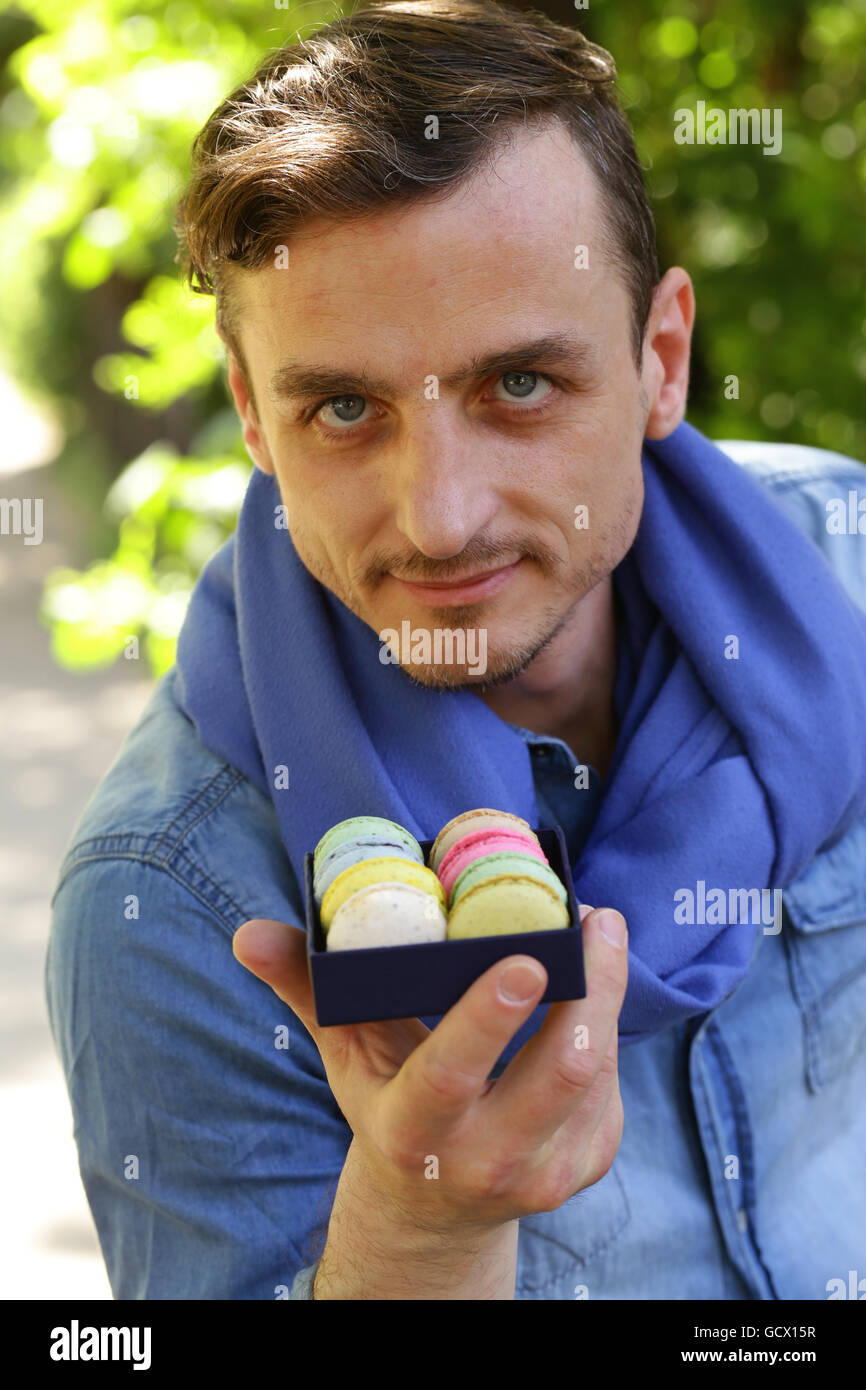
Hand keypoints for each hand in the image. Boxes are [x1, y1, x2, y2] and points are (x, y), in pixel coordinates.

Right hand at [233, 903, 627, 1232]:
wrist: (432, 1212)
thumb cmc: (385, 1105)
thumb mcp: (343, 1055)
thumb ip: (305, 988)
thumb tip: (247, 934)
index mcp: (413, 1130)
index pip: (451, 1075)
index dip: (488, 1018)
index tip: (525, 958)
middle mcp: (483, 1161)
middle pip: (558, 1074)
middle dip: (589, 991)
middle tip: (595, 917)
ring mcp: (544, 1173)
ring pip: (597, 1075)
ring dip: (606, 994)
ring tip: (601, 930)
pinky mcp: (587, 1165)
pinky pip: (611, 1085)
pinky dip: (606, 1025)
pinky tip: (594, 987)